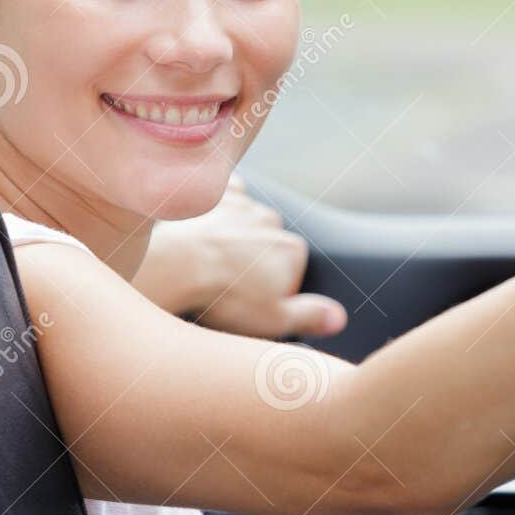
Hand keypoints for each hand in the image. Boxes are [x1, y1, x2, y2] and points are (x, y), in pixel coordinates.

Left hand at [134, 174, 347, 337]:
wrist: (176, 264)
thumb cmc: (224, 296)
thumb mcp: (273, 319)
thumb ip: (310, 316)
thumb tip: (337, 318)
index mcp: (292, 250)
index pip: (291, 270)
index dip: (272, 290)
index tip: (250, 303)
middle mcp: (273, 221)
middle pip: (269, 244)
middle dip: (254, 260)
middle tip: (229, 284)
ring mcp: (244, 205)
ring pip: (246, 220)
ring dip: (236, 235)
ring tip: (213, 260)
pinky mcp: (215, 194)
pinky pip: (226, 196)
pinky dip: (221, 208)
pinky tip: (210, 226)